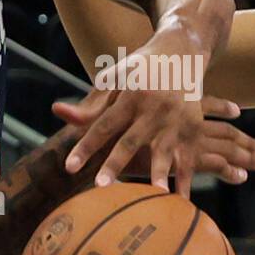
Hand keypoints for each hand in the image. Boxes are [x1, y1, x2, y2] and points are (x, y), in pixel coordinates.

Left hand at [52, 66, 254, 197]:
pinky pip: (188, 158)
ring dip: (159, 173)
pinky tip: (181, 202)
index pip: (102, 125)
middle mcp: (153, 107)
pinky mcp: (193, 128)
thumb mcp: (114, 78)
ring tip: (156, 195)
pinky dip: (186, 180)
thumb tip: (60, 114)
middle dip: (116, 163)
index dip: (86, 146)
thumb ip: (91, 103)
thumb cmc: (139, 69)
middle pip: (130, 140)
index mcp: (130, 94)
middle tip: (102, 186)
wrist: (181, 52)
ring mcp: (176, 118)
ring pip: (163, 150)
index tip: (70, 167)